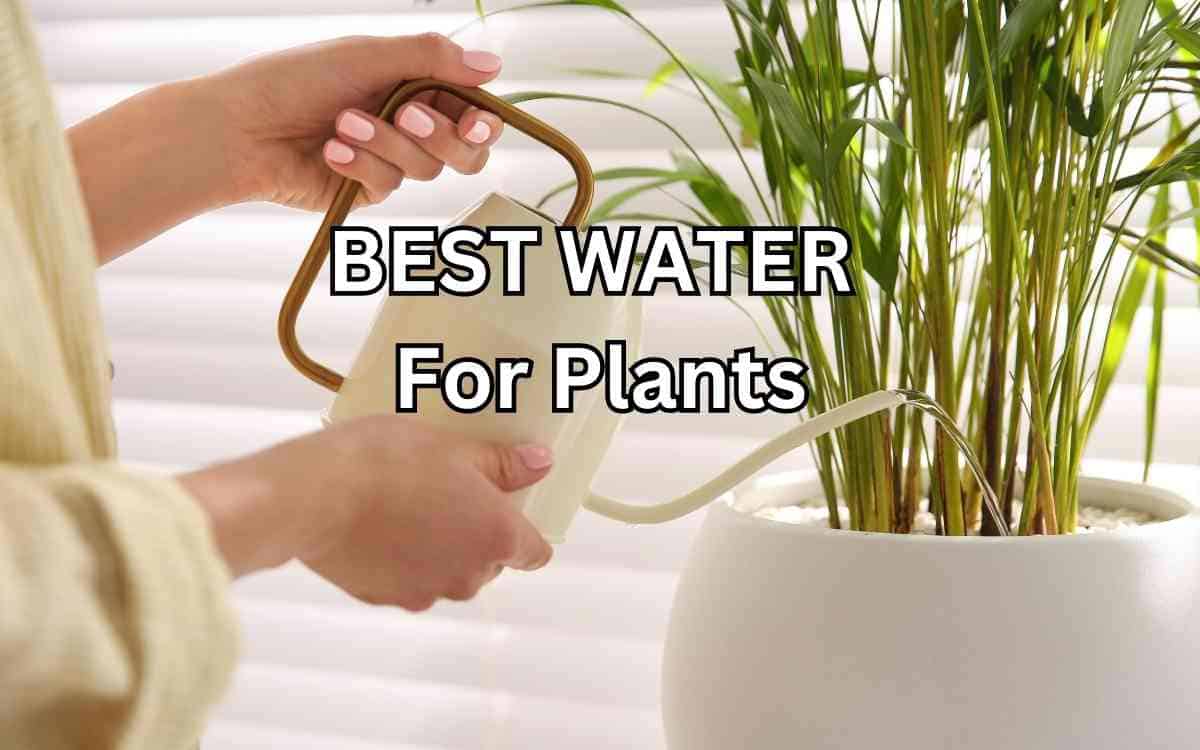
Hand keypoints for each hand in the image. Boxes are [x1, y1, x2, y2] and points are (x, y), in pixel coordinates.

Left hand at [70, 33, 505, 261]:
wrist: (241, 128)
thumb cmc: (296, 79)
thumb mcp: (367, 55)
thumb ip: (432, 58)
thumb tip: (494, 66)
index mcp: (413, 81)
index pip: (471, 107)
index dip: (482, 120)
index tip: (475, 122)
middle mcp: (408, 121)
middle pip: (464, 149)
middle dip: (439, 135)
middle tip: (408, 114)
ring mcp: (390, 158)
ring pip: (426, 168)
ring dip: (387, 143)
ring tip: (343, 124)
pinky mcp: (367, 189)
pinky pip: (389, 186)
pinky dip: (362, 165)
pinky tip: (330, 150)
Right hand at [180, 415, 553, 610]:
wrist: (313, 495)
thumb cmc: (387, 462)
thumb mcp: (454, 447)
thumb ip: (503, 463)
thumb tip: (539, 463)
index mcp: (495, 537)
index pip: (534, 552)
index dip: (524, 529)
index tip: (507, 505)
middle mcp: (468, 576)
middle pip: (489, 562)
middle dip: (476, 532)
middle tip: (450, 490)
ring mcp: (425, 592)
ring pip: (447, 573)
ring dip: (438, 548)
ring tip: (409, 504)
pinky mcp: (385, 598)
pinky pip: (406, 580)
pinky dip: (401, 559)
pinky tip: (379, 524)